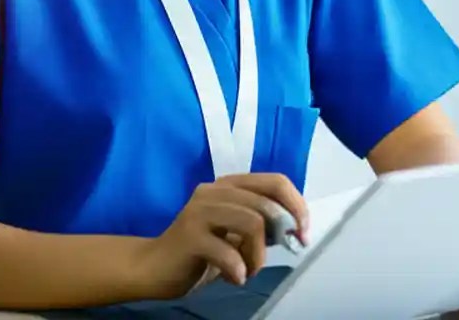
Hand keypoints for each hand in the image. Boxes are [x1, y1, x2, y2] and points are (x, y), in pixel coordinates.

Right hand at [141, 173, 309, 297]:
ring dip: (258, 256)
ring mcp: (200, 211)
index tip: (303, 232)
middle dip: (282, 234)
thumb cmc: (200, 250)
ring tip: (248, 269)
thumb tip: (295, 226)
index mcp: (229, 185)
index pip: (275, 181)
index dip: (297, 205)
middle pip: (266, 203)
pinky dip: (239, 270)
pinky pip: (229, 253)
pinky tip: (233, 277)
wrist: (154, 267)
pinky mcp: (190, 236)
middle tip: (279, 255)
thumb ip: (262, 224)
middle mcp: (214, 191)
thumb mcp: (236, 233)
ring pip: (253, 224)